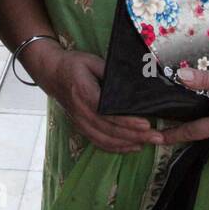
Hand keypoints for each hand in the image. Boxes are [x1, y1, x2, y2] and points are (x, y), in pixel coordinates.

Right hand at [35, 47, 162, 154]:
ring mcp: (80, 122)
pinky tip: (132, 147)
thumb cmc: (73, 64)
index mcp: (84, 93)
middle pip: (110, 130)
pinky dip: (117, 148)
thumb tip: (131, 83)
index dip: (126, 121)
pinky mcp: (80, 127)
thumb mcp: (91, 61)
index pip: (107, 112)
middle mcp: (81, 112)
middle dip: (135, 136)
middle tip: (157, 137)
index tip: (146, 124)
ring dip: (129, 144)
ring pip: (106, 140)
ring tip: (149, 143)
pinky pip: (99, 143)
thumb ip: (110, 72)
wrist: (51, 73)